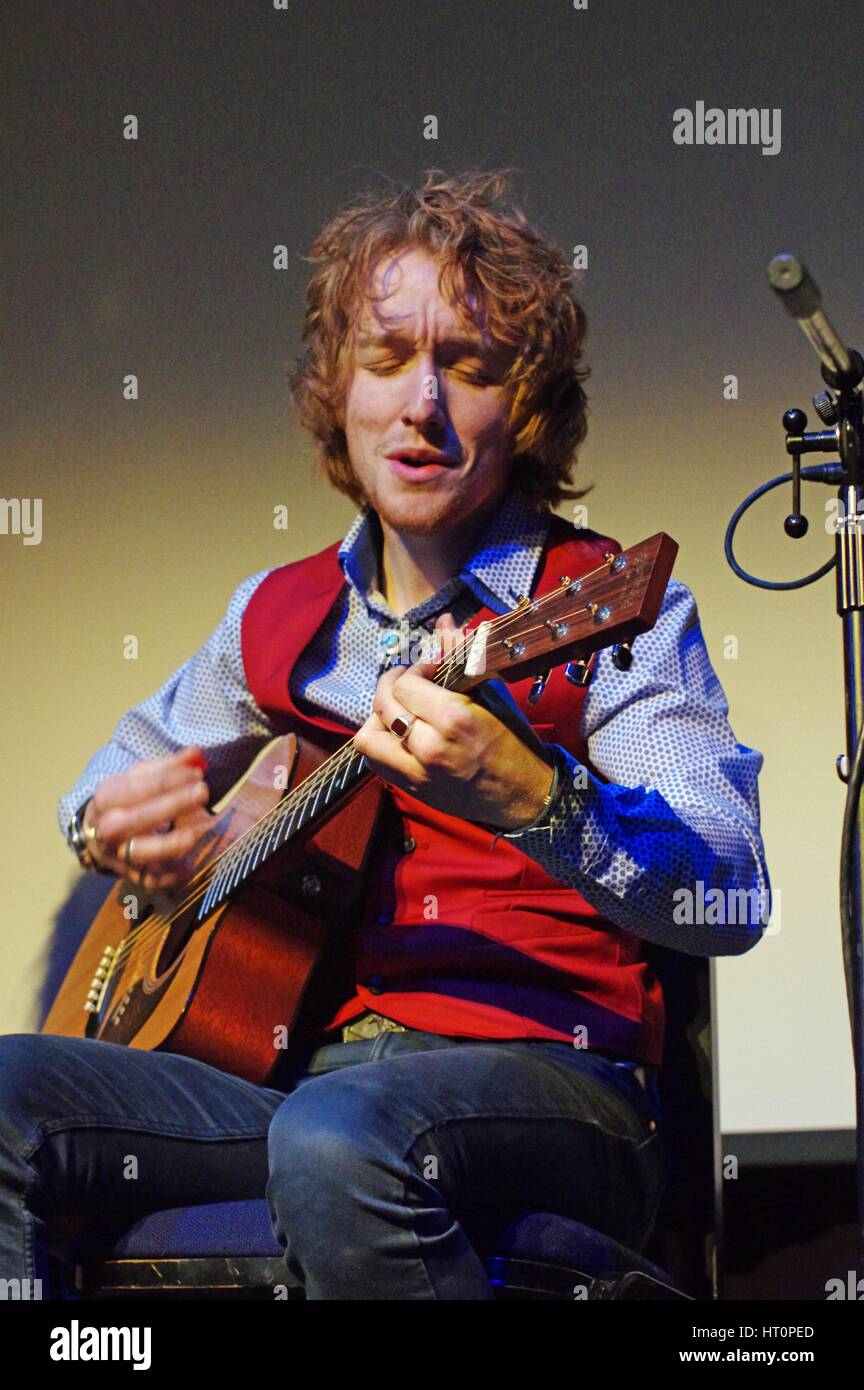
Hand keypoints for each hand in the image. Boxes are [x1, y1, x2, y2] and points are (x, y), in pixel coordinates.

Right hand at [82, 746, 210, 888]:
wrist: (98, 837)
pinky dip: (170, 875)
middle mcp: (107, 829)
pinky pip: (151, 880)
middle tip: (202, 791)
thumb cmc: (125, 801)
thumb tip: (196, 752)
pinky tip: (189, 866)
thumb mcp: (137, 779)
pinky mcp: (132, 876)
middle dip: (170, 804)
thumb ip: (167, 766)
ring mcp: (118, 855)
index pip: (134, 787)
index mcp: (106, 799)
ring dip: (170, 843)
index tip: (195, 772)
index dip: (166, 779)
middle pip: (135, 818)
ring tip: (198, 830)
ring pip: (141, 852)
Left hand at [352, 614, 553, 830]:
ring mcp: (418, 773)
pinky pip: (376, 762)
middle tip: (408, 682)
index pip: (405, 684)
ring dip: (378, 718)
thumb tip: (443, 622)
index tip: (429, 670)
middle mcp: (431, 748)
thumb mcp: (491, 693)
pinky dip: (380, 743)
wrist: (524, 795)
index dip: (413, 671)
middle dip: (391, 686)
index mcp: (454, 719)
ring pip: (368, 737)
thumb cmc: (513, 740)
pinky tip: (398, 734)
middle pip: (383, 706)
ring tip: (398, 710)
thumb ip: (460, 656)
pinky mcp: (413, 790)